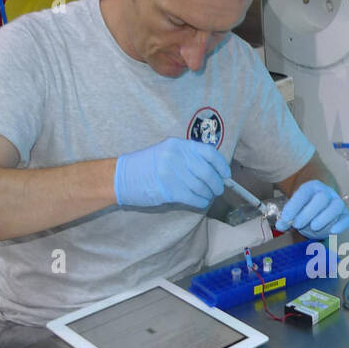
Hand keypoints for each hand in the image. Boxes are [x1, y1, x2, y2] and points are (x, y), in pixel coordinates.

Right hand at [113, 138, 230, 209]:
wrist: (123, 177)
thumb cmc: (146, 166)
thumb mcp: (167, 153)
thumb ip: (188, 157)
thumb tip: (213, 170)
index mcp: (178, 145)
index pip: (209, 152)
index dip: (221, 165)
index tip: (226, 174)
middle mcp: (176, 157)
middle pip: (207, 172)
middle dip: (217, 183)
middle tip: (218, 189)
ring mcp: (172, 174)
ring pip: (202, 187)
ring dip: (209, 194)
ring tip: (208, 196)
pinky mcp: (169, 190)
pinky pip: (194, 198)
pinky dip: (201, 202)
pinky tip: (200, 202)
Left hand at [275, 180, 348, 238]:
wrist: (318, 208)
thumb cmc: (304, 210)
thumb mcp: (293, 212)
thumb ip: (286, 219)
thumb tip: (280, 225)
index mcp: (311, 188)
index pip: (303, 193)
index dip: (294, 206)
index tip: (285, 218)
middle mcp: (326, 192)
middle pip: (321, 198)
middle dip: (308, 213)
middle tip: (297, 225)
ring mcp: (337, 202)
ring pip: (336, 206)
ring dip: (324, 218)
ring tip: (313, 227)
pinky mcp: (344, 214)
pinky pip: (346, 218)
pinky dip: (341, 225)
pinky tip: (332, 232)